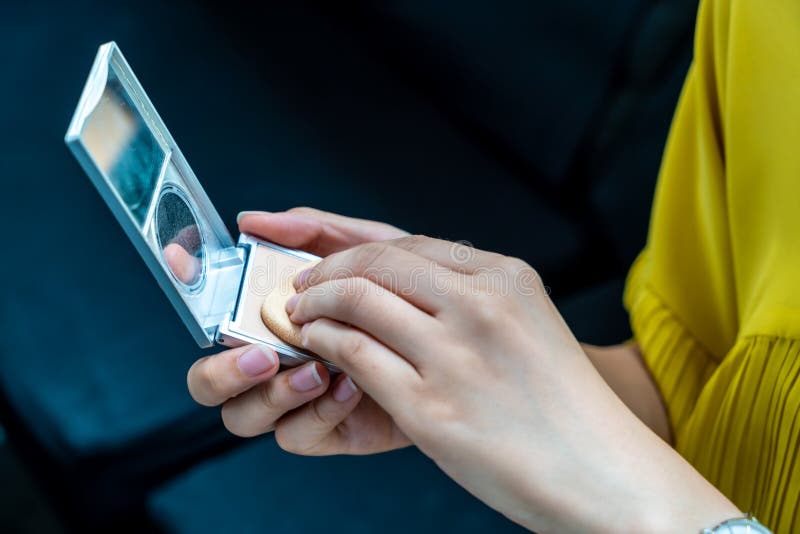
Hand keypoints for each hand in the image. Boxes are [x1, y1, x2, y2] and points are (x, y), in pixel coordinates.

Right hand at [187, 208, 410, 453]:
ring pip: (243, 416)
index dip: (190, 291)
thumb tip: (252, 219)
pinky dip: (318, 410)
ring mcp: (299, 400)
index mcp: (274, 318)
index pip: (214, 314)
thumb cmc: (409, 290)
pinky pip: (296, 435)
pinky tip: (353, 384)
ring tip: (317, 368)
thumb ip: (312, 234)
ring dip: (272, 394)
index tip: (181, 265)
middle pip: (210, 381)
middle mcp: (276, 361)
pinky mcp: (330, 431)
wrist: (461, 336)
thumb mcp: (367, 250)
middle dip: (221, 371)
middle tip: (263, 353)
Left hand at [286, 236, 738, 531]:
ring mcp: (456, 353)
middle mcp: (482, 304)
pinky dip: (324, 343)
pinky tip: (317, 347)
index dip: (356, 249)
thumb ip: (469, 297)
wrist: (602, 471)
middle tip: (302, 287)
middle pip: (378, 262)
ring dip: (316, 305)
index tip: (329, 262)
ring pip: (358, 301)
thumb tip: (395, 283)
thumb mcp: (525, 324)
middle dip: (327, 270)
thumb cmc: (559, 403)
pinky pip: (355, 353)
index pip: (411, 245)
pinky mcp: (430, 406)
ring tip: (301, 316)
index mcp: (507, 277)